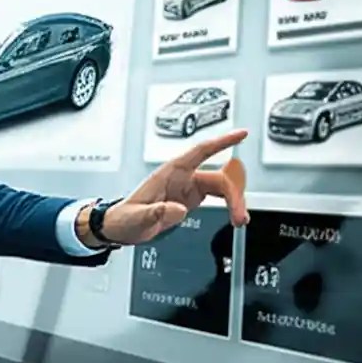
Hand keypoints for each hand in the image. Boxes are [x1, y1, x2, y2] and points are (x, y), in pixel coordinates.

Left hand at [83, 129, 248, 246]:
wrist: (120, 228)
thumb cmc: (125, 218)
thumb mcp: (137, 217)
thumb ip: (156, 212)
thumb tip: (178, 210)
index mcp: (169, 173)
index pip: (200, 151)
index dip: (222, 141)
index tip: (240, 134)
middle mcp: (181, 177)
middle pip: (219, 177)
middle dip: (234, 194)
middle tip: (240, 215)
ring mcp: (187, 187)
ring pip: (222, 187)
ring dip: (235, 202)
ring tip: (240, 220)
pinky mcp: (190, 198)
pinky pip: (218, 197)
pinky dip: (230, 205)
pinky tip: (235, 216)